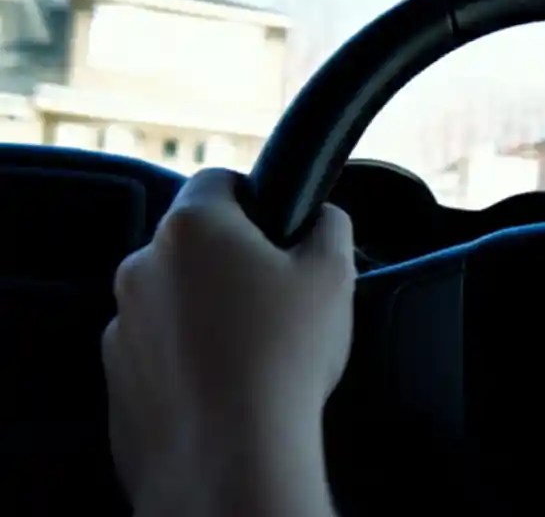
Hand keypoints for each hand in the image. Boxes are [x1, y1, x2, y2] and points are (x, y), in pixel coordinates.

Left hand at [101, 169, 354, 515]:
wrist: (231, 457)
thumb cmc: (283, 358)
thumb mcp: (334, 274)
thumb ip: (330, 226)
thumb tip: (322, 218)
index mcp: (193, 227)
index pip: (220, 180)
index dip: (257, 198)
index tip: (281, 231)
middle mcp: (142, 266)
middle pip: (194, 243)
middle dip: (233, 261)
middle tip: (279, 297)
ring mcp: (121, 324)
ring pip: (173, 298)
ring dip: (207, 311)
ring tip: (256, 350)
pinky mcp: (116, 377)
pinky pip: (158, 351)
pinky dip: (187, 359)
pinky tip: (228, 384)